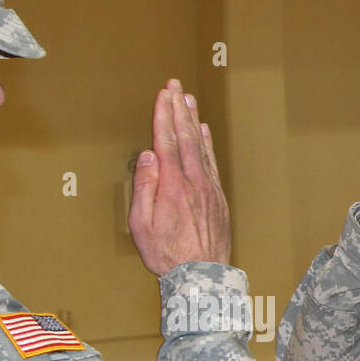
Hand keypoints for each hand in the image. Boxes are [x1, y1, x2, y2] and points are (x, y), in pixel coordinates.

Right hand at [129, 79, 229, 275]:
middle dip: (179, 108)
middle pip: (186, 136)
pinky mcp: (218, 197)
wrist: (202, 275)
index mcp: (172, 186)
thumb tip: (148, 155)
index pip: (167, 141)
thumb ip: (144, 186)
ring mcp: (209, 188)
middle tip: (175, 85)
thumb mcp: (142, 225)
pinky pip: (212, 162)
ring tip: (188, 99)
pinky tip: (204, 131)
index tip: (163, 94)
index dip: (164, 115)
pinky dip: (207, 143)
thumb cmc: (167, 254)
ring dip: (194, 119)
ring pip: (201, 146)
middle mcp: (194, 181)